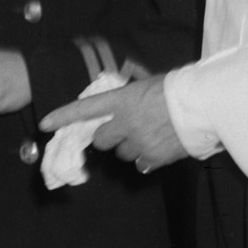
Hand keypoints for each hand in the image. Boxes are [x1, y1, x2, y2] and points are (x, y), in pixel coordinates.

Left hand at [38, 74, 188, 172]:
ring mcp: (139, 142)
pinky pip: (140, 163)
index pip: (84, 109)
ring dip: (128, 147)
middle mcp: (125, 123)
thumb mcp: (146, 84)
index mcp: (121, 100)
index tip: (44, 124)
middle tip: (123, 129)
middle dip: (108, 136)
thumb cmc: (176, 88)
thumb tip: (118, 106)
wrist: (203, 104)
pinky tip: (157, 146)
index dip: (62, 116)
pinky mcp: (154, 158)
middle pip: (101, 139)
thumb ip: (127, 98)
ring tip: (148, 134)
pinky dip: (145, 157)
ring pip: (121, 153)